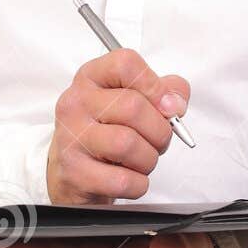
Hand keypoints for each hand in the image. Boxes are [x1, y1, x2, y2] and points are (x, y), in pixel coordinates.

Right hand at [46, 47, 189, 204]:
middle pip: (133, 106)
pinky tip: (131, 178)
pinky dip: (138, 184)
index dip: (155, 85)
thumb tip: (176, 102)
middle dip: (160, 131)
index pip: (126, 64)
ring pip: (128, 144)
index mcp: (91, 78)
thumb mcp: (134, 101)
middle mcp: (76, 103)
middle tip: (158, 141)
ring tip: (142, 160)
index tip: (167, 106)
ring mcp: (71, 137)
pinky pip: (122, 180)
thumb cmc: (107, 133)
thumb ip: (163, 91)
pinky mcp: (74, 172)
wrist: (74, 173)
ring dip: (149, 159)